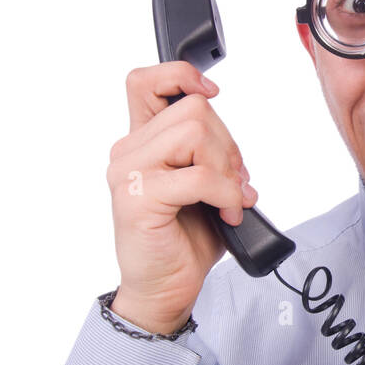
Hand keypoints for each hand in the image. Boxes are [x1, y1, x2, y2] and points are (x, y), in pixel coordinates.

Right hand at [105, 61, 257, 333]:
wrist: (166, 288)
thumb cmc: (184, 239)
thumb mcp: (203, 185)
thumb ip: (208, 152)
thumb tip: (229, 139)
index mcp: (141, 142)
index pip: (145, 82)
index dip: (181, 76)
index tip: (212, 95)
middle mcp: (128, 152)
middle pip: (192, 110)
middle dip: (228, 145)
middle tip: (236, 182)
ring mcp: (128, 173)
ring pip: (194, 133)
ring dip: (227, 169)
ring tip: (231, 199)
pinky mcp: (137, 198)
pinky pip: (197, 176)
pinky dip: (226, 194)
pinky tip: (228, 213)